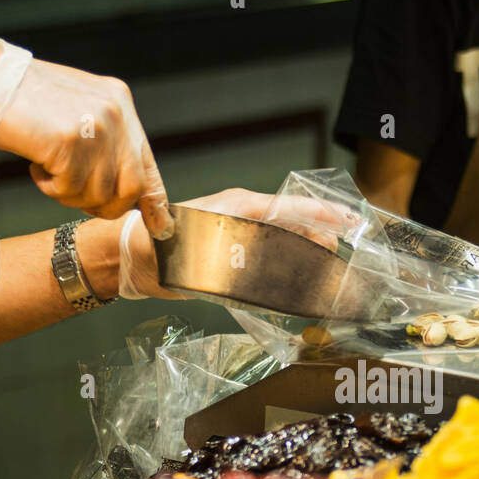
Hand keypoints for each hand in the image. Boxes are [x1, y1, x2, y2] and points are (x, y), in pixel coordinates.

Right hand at [0, 43, 172, 237]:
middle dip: (107, 207)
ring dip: (71, 195)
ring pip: (100, 195)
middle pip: (132, 188)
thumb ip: (107, 144)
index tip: (158, 225)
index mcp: (120, 103)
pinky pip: (70, 190)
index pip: (148, 165)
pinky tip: (36, 166)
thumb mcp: (79, 111)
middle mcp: (115, 114)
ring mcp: (95, 128)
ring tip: (49, 171)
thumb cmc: (26, 101)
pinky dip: (50, 188)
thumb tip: (131, 190)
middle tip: (78, 199)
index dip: (153, 201)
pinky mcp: (70, 143)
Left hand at [116, 188, 356, 298]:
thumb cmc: (161, 248)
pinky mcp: (230, 249)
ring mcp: (237, 231)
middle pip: (292, 221)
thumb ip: (238, 257)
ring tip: (330, 258)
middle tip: (347, 243)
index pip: (291, 208)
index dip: (322, 215)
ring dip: (306, 246)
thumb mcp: (204, 250)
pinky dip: (285, 259)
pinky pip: (266, 251)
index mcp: (240, 206)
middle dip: (321, 231)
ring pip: (282, 236)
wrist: (130, 258)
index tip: (348, 220)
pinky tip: (298, 271)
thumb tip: (272, 265)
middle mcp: (242, 215)